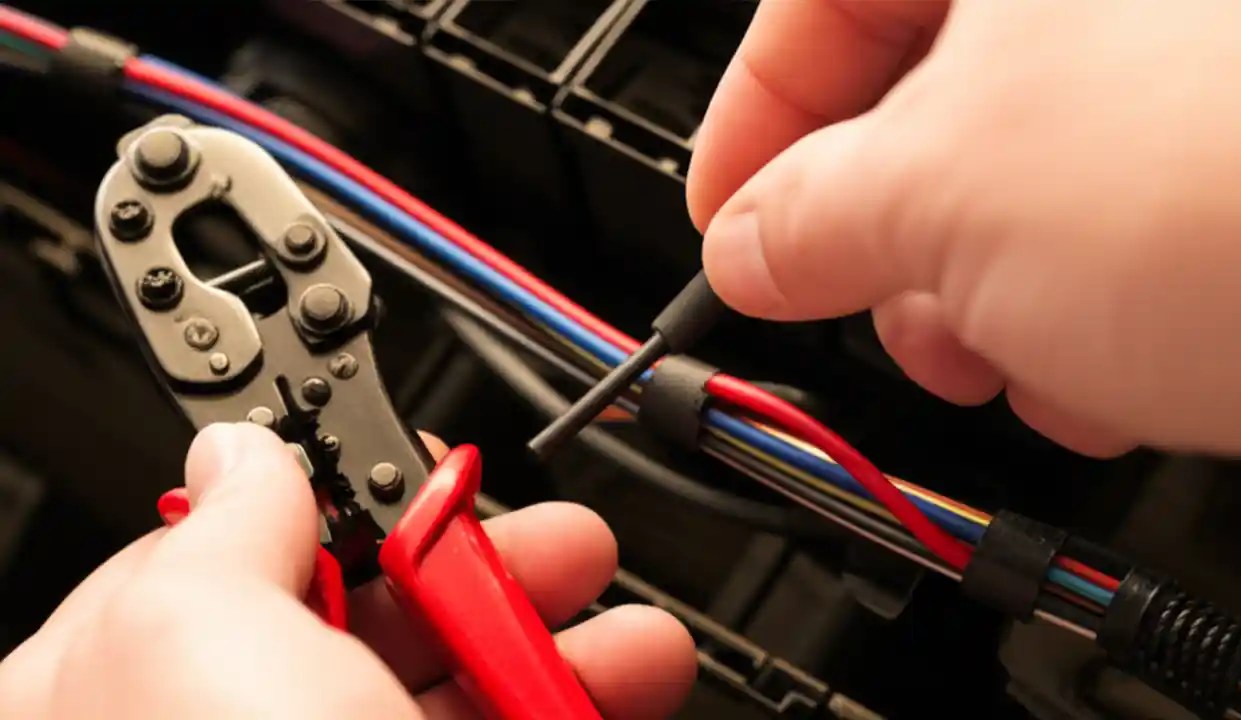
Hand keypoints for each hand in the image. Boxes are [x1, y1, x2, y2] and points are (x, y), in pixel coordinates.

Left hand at [0, 423, 695, 718]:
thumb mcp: (198, 659)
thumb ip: (218, 533)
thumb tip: (246, 455)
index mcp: (105, 712)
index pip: (205, 565)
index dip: (309, 500)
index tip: (389, 460)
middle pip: (346, 624)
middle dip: (462, 568)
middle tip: (537, 539)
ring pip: (442, 690)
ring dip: (547, 635)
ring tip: (622, 620)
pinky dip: (575, 701)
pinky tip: (629, 677)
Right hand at [690, 0, 1240, 460]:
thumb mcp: (948, 194)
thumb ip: (811, 215)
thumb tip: (753, 247)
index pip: (814, 7)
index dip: (748, 130)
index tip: (727, 229)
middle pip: (922, 98)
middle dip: (882, 238)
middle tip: (869, 314)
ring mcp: (1192, 58)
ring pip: (1021, 173)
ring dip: (983, 295)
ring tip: (1006, 366)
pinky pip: (1117, 212)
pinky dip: (1083, 303)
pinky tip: (1101, 371)